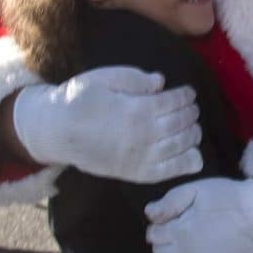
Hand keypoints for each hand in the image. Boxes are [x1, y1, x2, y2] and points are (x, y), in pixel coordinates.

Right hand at [10, 66, 201, 181]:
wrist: (57, 130)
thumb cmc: (80, 99)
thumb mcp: (104, 78)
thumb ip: (134, 79)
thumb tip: (161, 82)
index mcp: (137, 109)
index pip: (173, 102)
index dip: (185, 96)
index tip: (188, 93)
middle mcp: (143, 135)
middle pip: (180, 123)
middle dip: (191, 114)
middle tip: (192, 109)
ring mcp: (140, 157)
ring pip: (179, 146)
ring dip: (193, 135)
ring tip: (193, 128)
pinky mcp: (135, 173)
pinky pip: (168, 172)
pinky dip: (186, 164)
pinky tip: (195, 157)